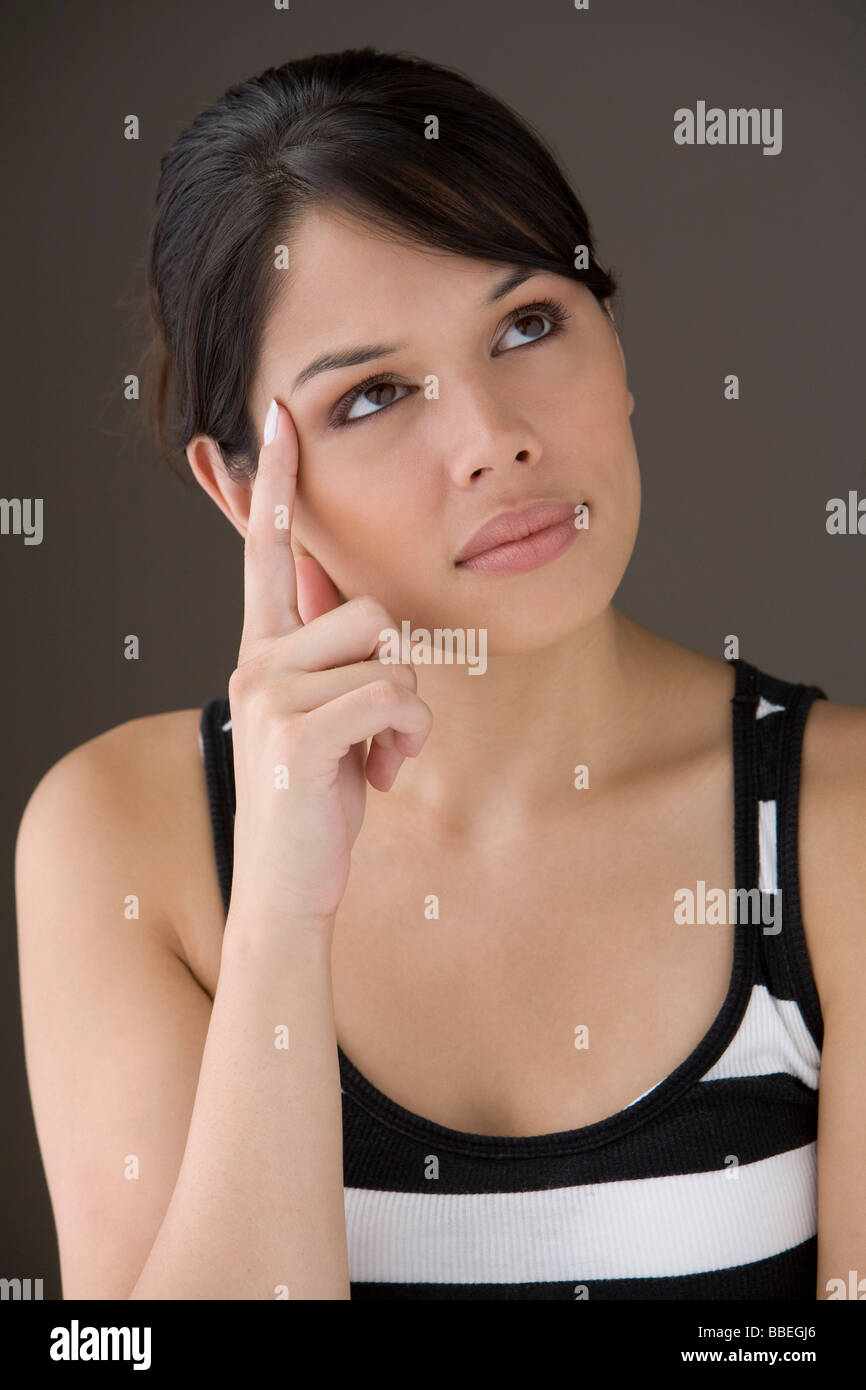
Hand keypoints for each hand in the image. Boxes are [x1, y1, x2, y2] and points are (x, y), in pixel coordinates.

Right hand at [226, 399, 432, 926]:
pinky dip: (409, 738)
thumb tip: (355, 598)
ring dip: (407, 711)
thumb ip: (335, 658)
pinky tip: (385, 775)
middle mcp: (256, 661)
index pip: (268, 550)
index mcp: (263, 651)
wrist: (289, 884)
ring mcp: (271, 695)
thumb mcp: (329, 719)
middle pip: (372, 610)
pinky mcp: (299, 733)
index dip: (274, 482)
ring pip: (392, 654)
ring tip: (378, 755)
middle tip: (378, 732)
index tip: (276, 416)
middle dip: (398, 673)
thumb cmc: (318, 798)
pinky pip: (396, 696)